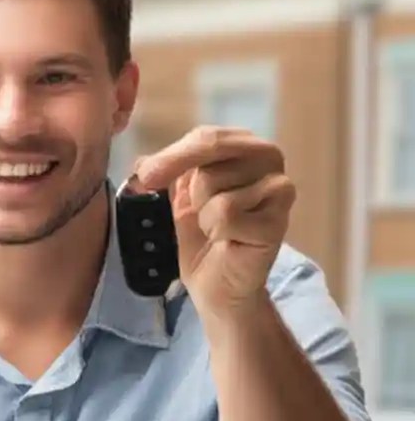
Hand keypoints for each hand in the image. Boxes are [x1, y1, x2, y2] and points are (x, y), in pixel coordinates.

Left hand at [133, 126, 295, 318]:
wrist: (217, 284)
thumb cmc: (201, 236)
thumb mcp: (177, 196)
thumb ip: (165, 172)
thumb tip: (141, 163)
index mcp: (245, 146)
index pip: (206, 136)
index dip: (172, 155)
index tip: (146, 176)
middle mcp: (269, 159)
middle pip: (212, 152)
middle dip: (190, 185)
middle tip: (194, 210)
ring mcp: (279, 188)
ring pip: (216, 182)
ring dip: (203, 213)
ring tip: (217, 228)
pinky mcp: (278, 219)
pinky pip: (226, 211)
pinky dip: (215, 229)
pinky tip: (227, 240)